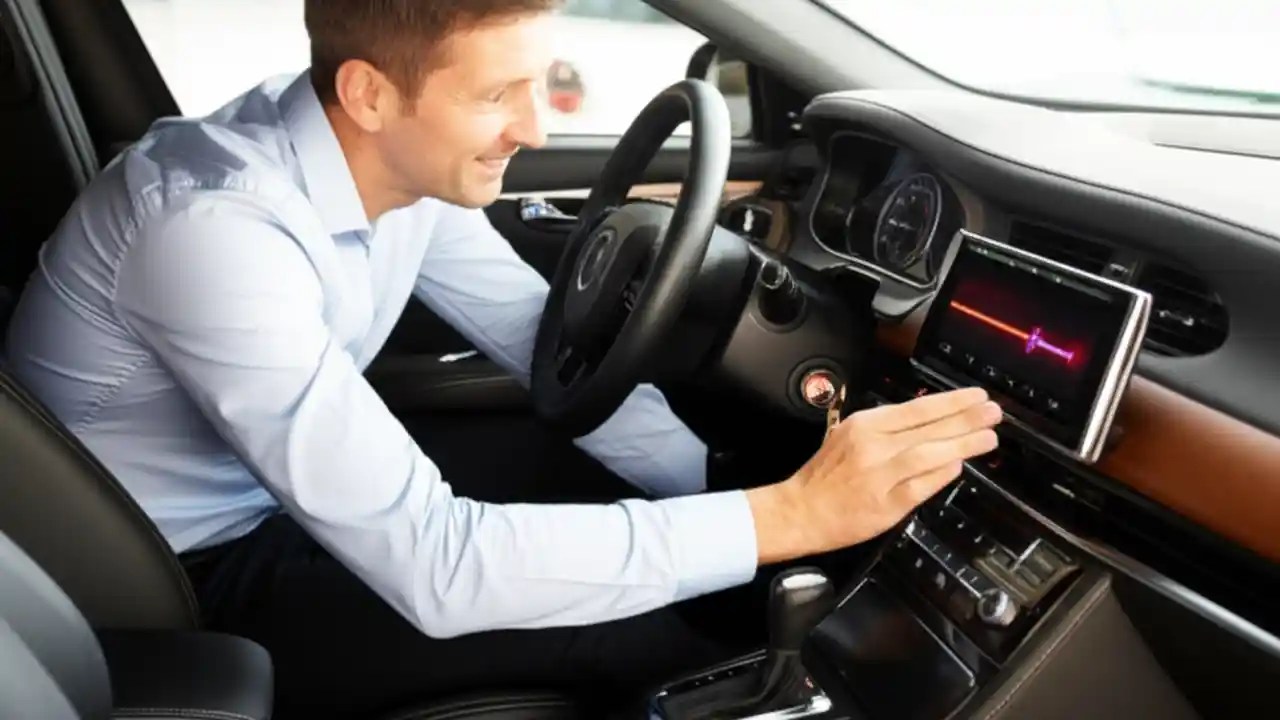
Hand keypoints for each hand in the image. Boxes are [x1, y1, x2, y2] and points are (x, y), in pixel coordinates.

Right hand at [747, 387, 1000, 563]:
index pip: (917, 409)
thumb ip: (887, 430)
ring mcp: (881, 475)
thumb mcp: (848, 436)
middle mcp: (874, 446)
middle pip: (929, 428)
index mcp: (865, 425)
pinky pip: (921, 486)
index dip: (952, 402)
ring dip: (962, 444)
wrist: (799, 511)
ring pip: (929, 454)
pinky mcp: (886, 505)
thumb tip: (930, 424)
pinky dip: (941, 474)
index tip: (977, 396)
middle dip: (966, 419)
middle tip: (993, 413)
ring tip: (988, 438)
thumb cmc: (825, 476)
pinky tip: (959, 466)